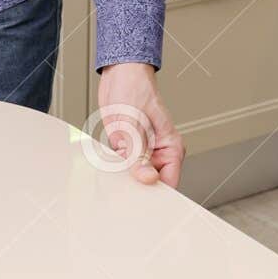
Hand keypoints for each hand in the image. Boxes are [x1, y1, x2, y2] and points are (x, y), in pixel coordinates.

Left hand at [96, 63, 183, 186]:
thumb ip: (140, 154)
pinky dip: (114, 168)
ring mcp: (142, 152)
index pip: (169, 181)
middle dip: (137, 187)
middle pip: (151, 182)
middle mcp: (158, 152)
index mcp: (171, 148)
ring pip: (134, 176)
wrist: (119, 75)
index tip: (143, 203)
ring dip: (123, 177)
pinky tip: (107, 165)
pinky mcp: (127, 149)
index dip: (157, 193)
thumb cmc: (135, 90)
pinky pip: (121, 167)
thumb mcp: (135, 125)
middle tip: (122, 190)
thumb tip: (147, 178)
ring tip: (113, 173)